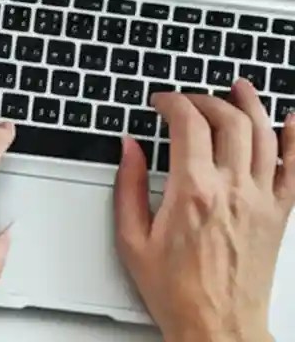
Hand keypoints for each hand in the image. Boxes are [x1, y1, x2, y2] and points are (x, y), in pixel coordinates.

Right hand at [115, 79, 294, 341]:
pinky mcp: (279, 215)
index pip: (188, 123)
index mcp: (191, 192)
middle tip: (190, 100)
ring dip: (252, 105)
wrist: (218, 326)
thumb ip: (128, 186)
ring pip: (264, 134)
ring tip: (240, 89)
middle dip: (207, 99)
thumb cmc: (176, 290)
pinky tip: (294, 122)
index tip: (161, 102)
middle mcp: (231, 190)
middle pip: (228, 120)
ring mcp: (260, 200)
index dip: (173, 102)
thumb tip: (128, 148)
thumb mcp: (131, 238)